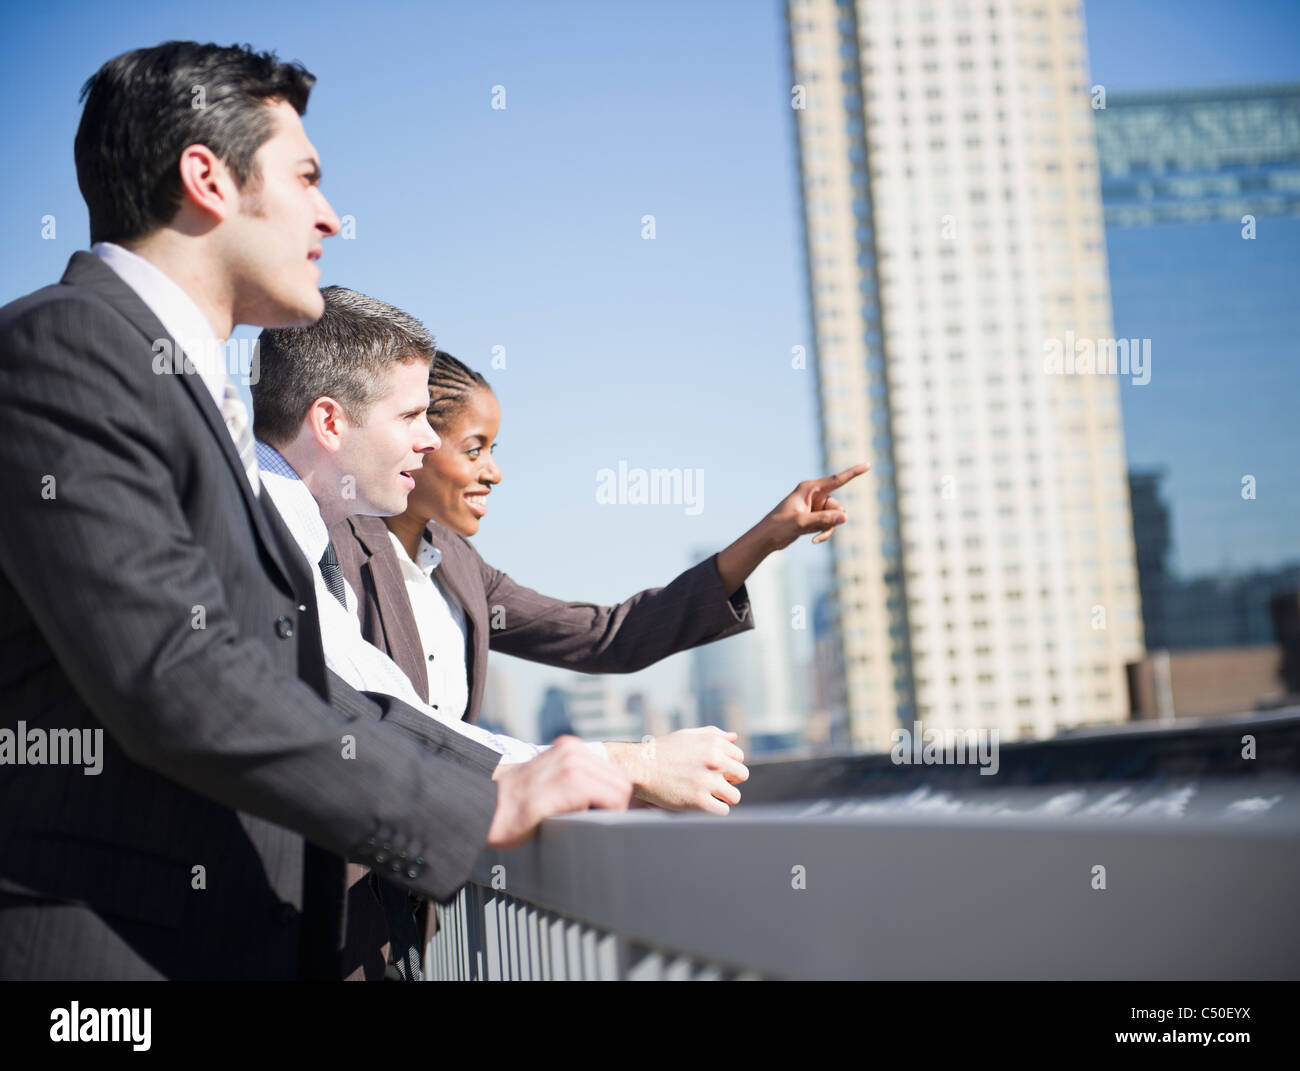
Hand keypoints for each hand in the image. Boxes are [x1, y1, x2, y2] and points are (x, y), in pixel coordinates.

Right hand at [487, 736, 632, 849]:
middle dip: (613, 807)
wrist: (482, 809)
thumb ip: (574, 780)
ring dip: (607, 813)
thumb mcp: (549, 779)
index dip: (610, 799)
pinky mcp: (569, 783)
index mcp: (570, 747)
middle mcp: (573, 750)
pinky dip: (601, 817)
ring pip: (620, 793)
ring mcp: (572, 764)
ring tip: (580, 823)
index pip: (613, 774)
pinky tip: (576, 823)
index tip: (598, 815)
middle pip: (621, 783)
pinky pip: (609, 801)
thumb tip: (608, 800)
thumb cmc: (514, 805)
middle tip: (589, 824)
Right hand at [606, 727, 748, 815]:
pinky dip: (715, 809)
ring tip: (710, 795)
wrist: (640, 767)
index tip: (716, 770)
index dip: (729, 765)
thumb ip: (714, 735)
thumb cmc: (664, 751)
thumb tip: (734, 737)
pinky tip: (703, 804)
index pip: (739, 758)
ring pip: (735, 796)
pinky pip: (722, 810)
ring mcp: (707, 781)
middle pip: (742, 776)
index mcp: (714, 743)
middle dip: (730, 781)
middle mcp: (714, 760)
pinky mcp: (698, 801)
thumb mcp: (688, 735)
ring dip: (724, 798)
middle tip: (715, 784)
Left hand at [758, 463, 869, 548]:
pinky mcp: (815, 516)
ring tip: (813, 537)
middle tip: (817, 529)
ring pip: (835, 517)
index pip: (836, 480)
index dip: (853, 472)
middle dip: (832, 520)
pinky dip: (824, 532)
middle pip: (837, 506)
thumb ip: (823, 519)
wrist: (767, 538)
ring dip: (828, 528)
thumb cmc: (779, 526)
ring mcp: (815, 506)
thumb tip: (845, 517)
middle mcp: (814, 495)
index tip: (868, 465)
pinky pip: (829, 523)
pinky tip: (813, 540)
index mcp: (809, 488)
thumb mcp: (801, 523)